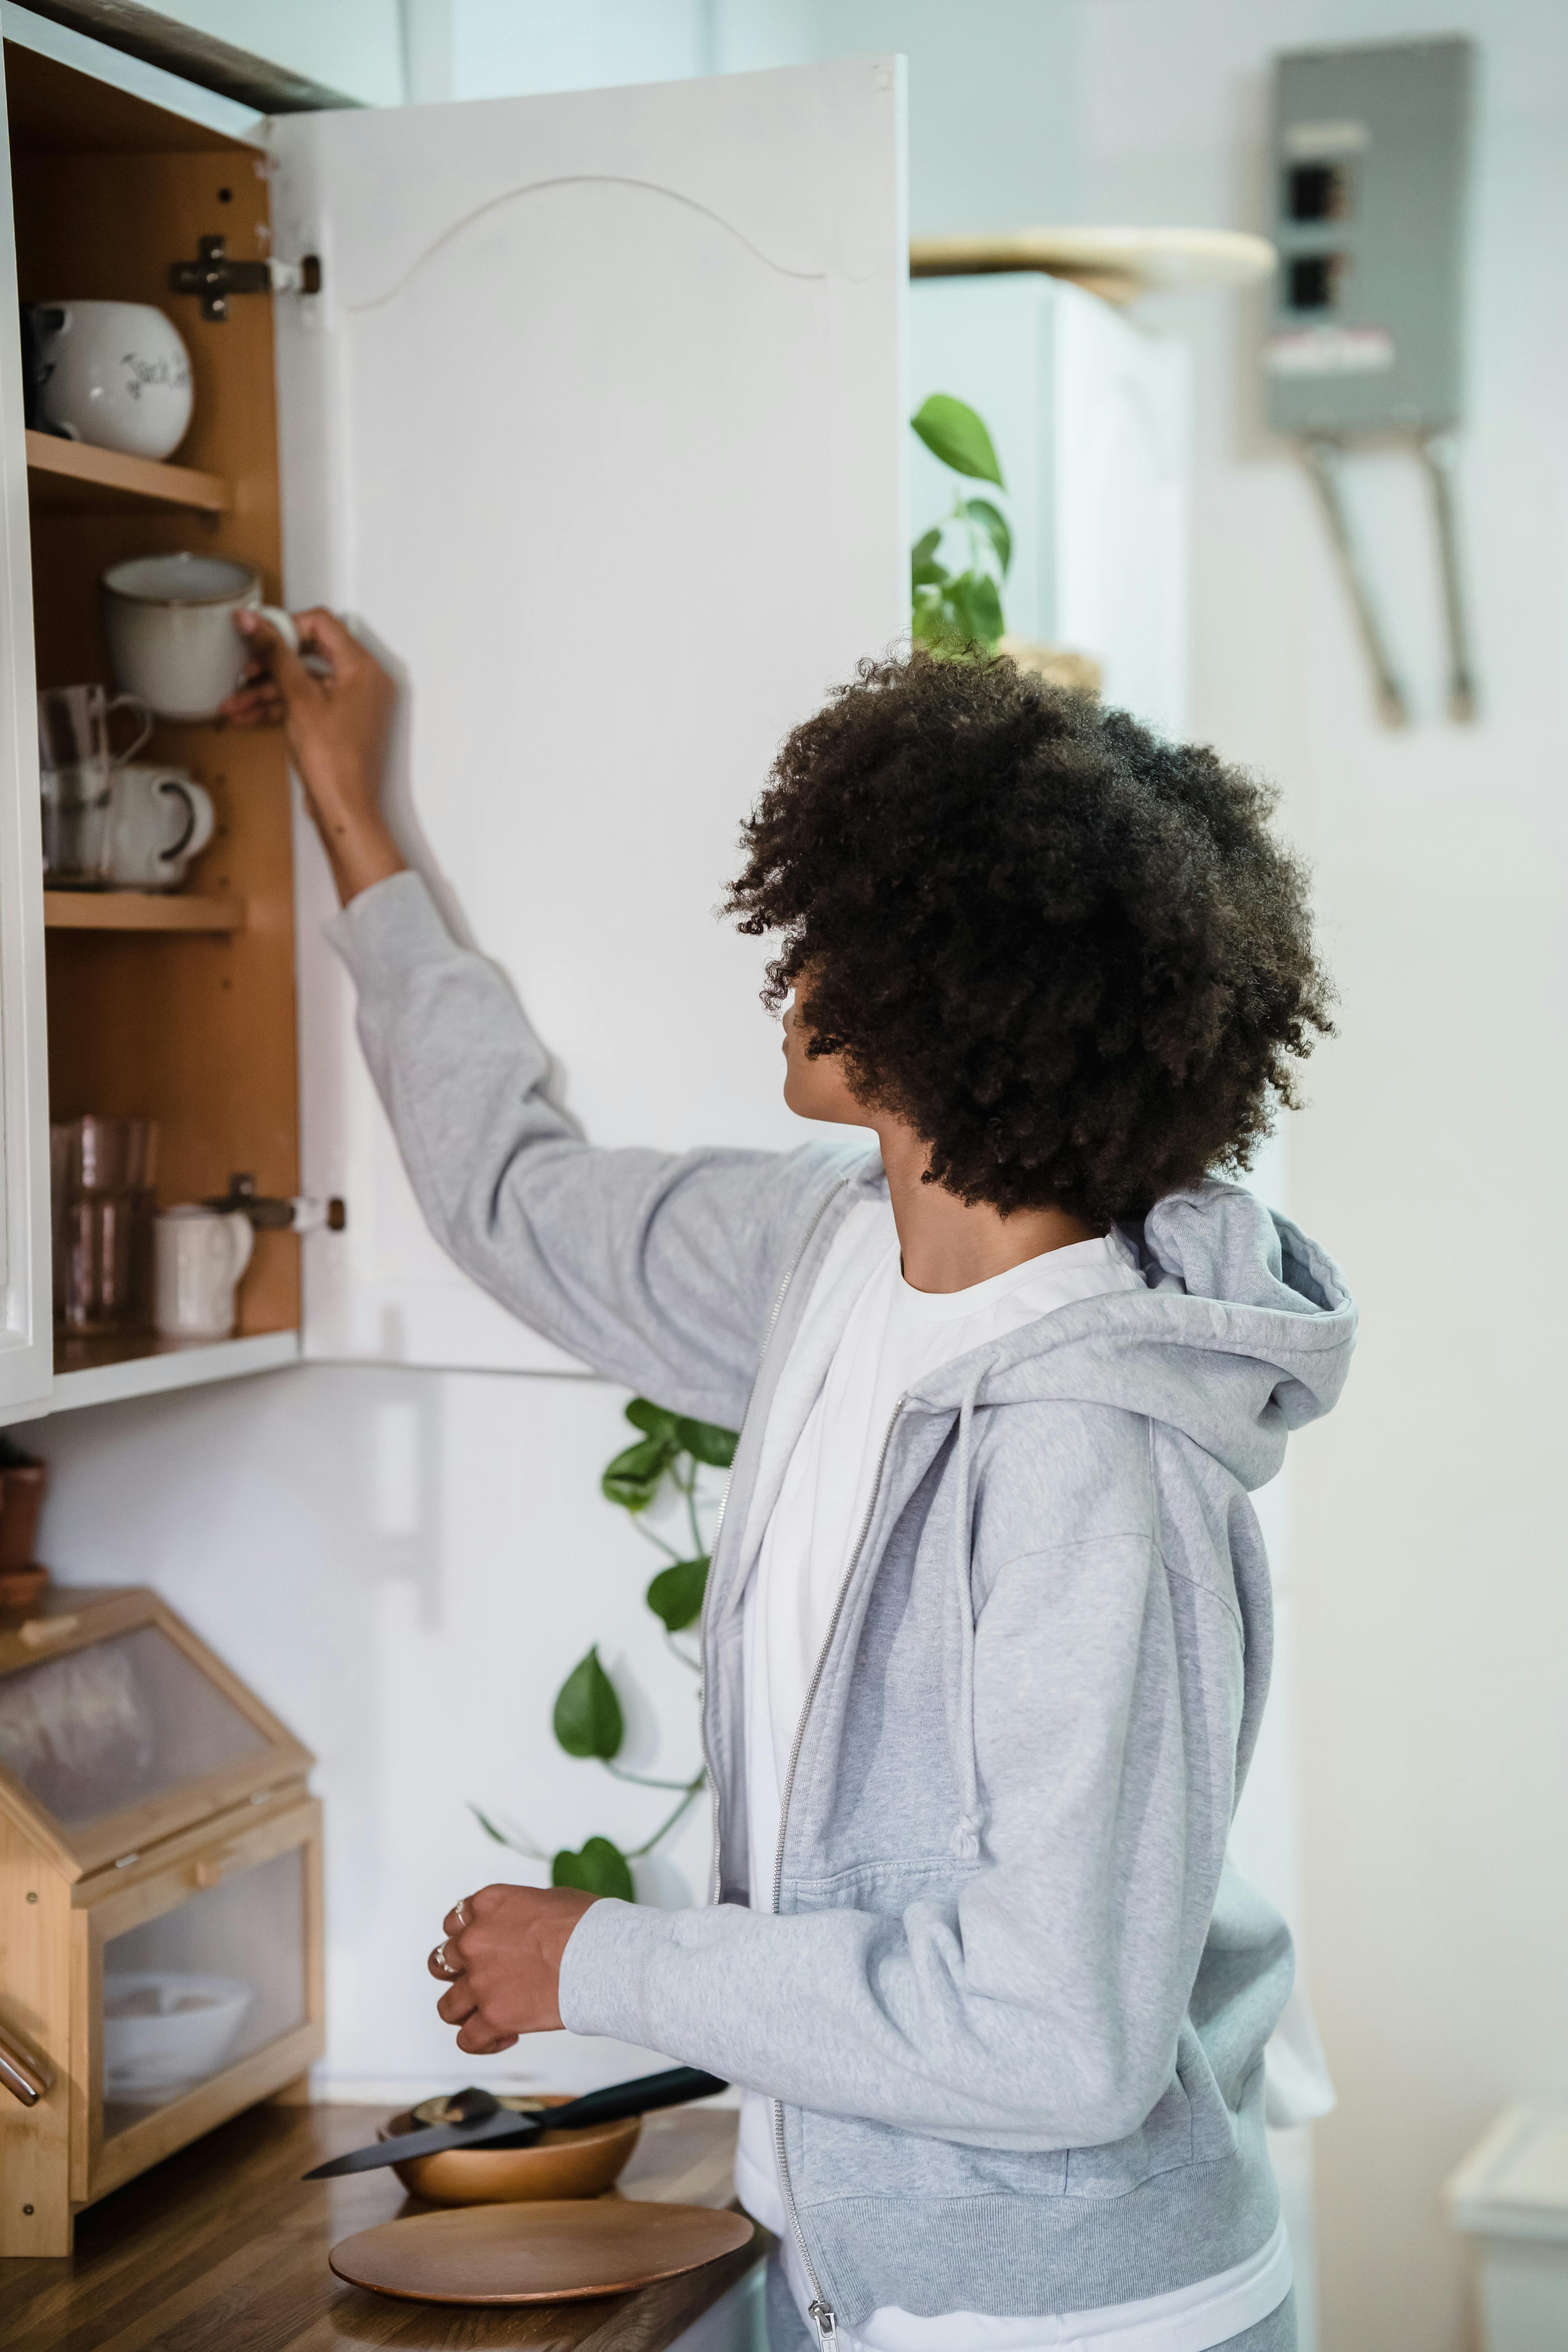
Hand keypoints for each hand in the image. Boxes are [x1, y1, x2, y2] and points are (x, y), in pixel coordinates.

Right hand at [220, 606, 404, 905]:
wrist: (344, 809)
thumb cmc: (333, 760)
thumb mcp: (297, 697)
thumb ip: (274, 653)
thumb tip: (252, 620)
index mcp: (361, 666)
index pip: (321, 623)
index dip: (284, 627)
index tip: (255, 636)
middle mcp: (362, 680)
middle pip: (308, 653)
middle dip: (268, 665)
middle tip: (240, 672)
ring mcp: (351, 702)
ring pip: (301, 683)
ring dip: (264, 692)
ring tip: (231, 703)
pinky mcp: (339, 722)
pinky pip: (306, 704)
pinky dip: (278, 708)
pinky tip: (245, 716)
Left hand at [428, 1884, 599, 2053]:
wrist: (604, 1955)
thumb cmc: (589, 1924)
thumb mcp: (547, 1899)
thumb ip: (520, 1914)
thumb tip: (525, 1926)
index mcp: (488, 1905)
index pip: (454, 1922)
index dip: (466, 1938)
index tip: (482, 1950)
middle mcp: (474, 1941)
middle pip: (441, 1964)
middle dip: (459, 1975)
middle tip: (483, 1982)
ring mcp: (480, 1981)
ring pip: (447, 2007)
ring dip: (466, 2012)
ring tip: (491, 2015)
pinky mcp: (493, 2017)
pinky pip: (467, 2040)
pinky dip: (483, 2042)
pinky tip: (506, 2037)